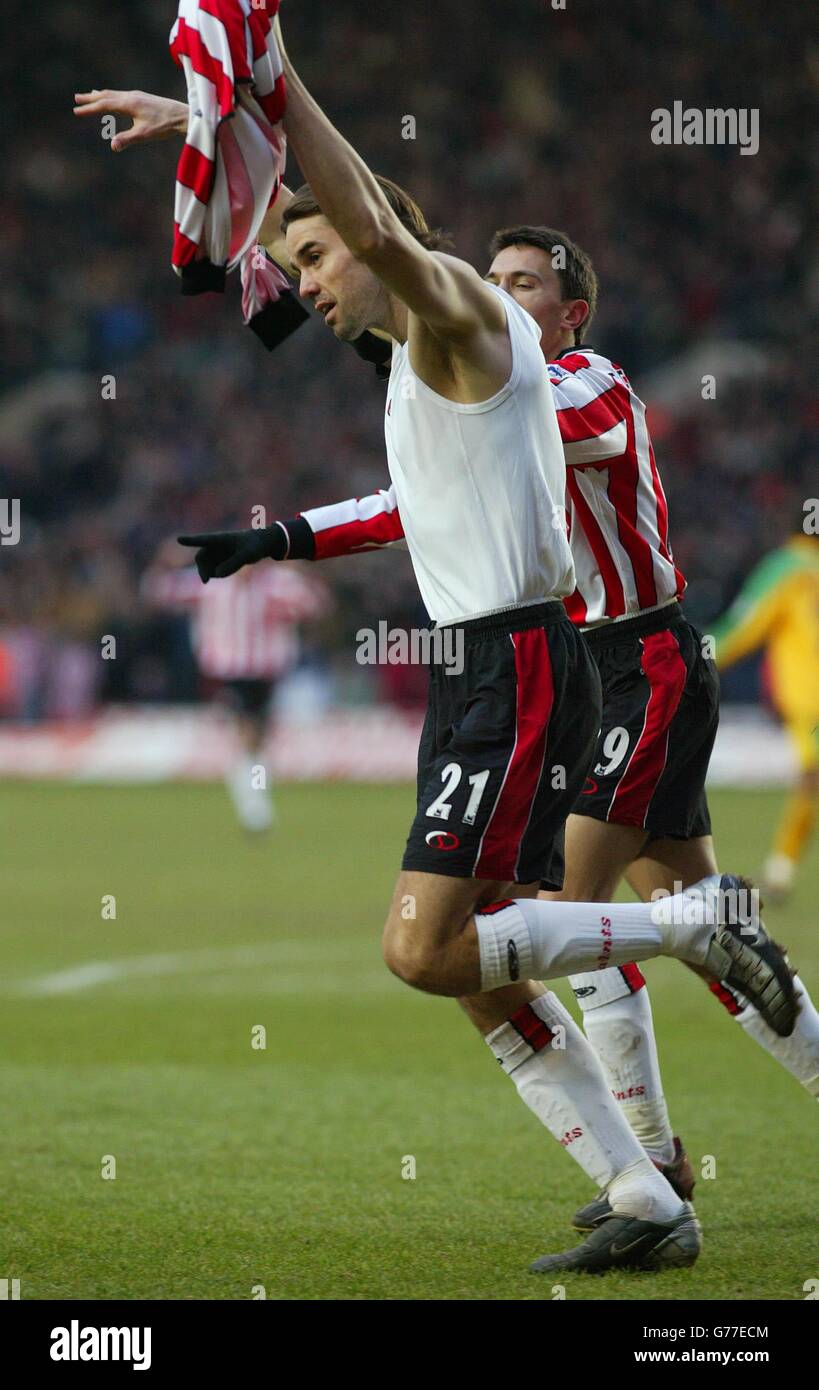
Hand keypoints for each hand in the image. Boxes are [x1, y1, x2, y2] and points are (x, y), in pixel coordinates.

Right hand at [73, 89, 188, 151]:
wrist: (182, 115)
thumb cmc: (164, 125)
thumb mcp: (145, 135)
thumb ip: (127, 139)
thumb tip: (113, 146)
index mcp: (128, 103)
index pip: (104, 105)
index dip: (89, 109)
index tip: (76, 111)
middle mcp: (130, 96)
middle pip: (106, 96)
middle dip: (91, 98)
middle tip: (76, 98)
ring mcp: (136, 95)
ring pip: (114, 94)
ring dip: (100, 95)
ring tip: (90, 95)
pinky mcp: (142, 98)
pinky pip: (121, 95)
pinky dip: (112, 96)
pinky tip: (114, 99)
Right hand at [177, 525, 288, 581]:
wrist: (261, 545)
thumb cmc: (255, 545)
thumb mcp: (247, 554)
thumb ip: (233, 563)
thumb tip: (217, 574)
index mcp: (219, 539)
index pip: (202, 540)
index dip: (190, 540)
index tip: (178, 539)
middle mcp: (214, 546)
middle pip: (200, 558)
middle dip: (202, 569)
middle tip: (206, 580)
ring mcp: (216, 555)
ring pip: (206, 567)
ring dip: (212, 573)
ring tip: (234, 565)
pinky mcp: (220, 562)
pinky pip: (215, 572)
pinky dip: (220, 574)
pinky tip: (233, 566)